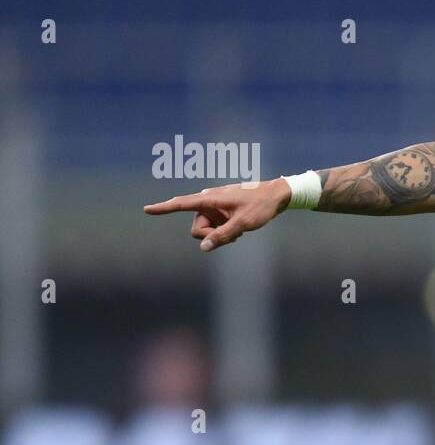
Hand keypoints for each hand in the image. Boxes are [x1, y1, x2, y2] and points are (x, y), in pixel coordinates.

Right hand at [143, 179, 291, 251]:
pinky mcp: (222, 212)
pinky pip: (215, 228)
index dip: (164, 208)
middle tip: (233, 235)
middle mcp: (209, 202)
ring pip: (206, 230)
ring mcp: (215, 208)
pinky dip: (224, 232)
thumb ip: (222, 236)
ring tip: (239, 231)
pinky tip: (239, 230)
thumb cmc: (261, 206)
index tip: (146, 209)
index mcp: (210, 199)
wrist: (277, 196)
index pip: (181, 204)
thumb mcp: (243, 224)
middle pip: (197, 228)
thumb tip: (203, 248)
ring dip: (219, 235)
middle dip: (211, 236)